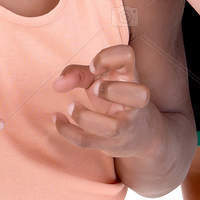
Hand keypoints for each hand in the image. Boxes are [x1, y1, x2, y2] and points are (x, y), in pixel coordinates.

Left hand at [52, 44, 155, 158]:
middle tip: (93, 89)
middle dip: (111, 90)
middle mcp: (135, 102)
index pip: (128, 56)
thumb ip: (77, 74)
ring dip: (85, 116)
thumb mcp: (100, 80)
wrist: (141, 135)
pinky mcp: (112, 144)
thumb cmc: (115, 98)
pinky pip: (88, 141)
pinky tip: (58, 119)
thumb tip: (57, 84)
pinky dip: (67, 131)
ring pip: (113, 127)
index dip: (107, 57)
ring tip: (72, 106)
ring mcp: (126, 125)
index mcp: (131, 76)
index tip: (93, 67)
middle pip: (139, 94)